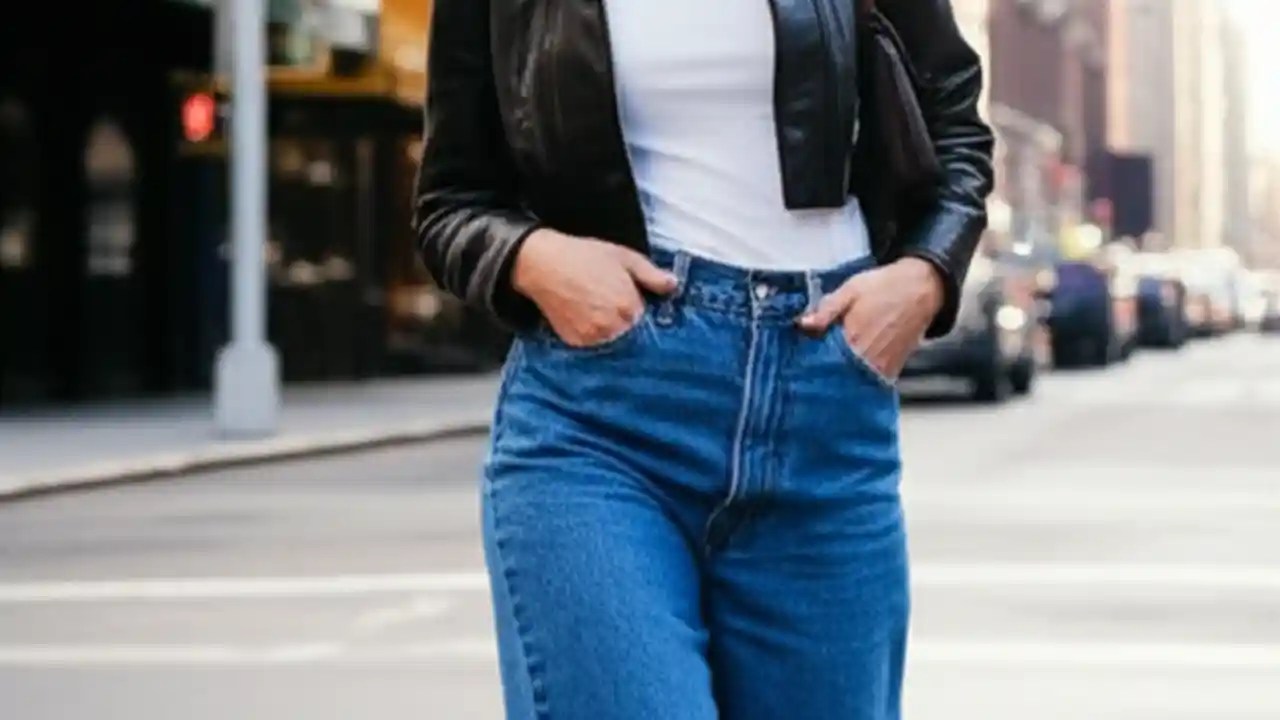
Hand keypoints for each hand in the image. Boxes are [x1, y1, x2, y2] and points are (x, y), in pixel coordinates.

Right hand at [512, 229, 677, 346]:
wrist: (542, 264)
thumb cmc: (584, 256)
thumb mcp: (624, 257)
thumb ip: (651, 274)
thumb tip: (674, 285)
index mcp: (629, 307)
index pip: (645, 317)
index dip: (636, 305)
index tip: (627, 295)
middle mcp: (612, 327)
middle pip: (630, 331)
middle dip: (624, 319)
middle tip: (606, 299)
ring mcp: (592, 337)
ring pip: (612, 339)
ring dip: (608, 328)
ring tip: (594, 306)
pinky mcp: (575, 342)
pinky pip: (592, 344)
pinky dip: (591, 333)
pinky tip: (582, 314)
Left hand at [797, 257, 944, 379]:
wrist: (922, 289)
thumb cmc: (884, 286)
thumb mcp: (850, 290)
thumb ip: (827, 309)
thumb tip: (802, 324)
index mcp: (853, 338)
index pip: (822, 361)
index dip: (807, 363)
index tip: (796, 364)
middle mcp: (868, 358)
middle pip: (837, 376)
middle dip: (821, 376)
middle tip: (806, 374)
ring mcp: (882, 367)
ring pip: (853, 383)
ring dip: (839, 381)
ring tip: (825, 376)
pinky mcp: (893, 370)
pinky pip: (870, 383)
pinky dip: (857, 382)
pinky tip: (846, 375)